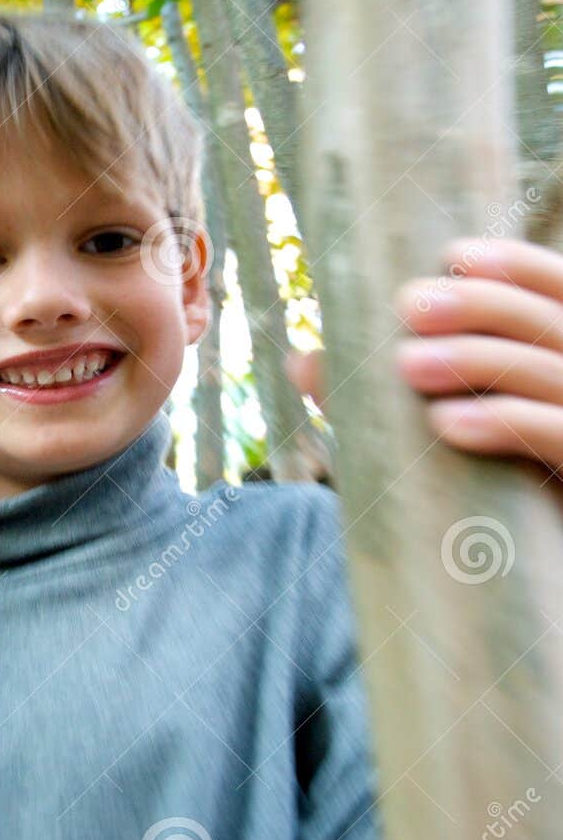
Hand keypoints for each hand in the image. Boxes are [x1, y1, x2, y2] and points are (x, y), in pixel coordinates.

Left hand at [284, 237, 562, 477]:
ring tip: (408, 364)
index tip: (450, 258)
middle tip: (407, 307)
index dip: (514, 267)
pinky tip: (448, 423)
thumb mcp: (440, 427)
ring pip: (554, 376)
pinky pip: (559, 439)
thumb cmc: (484, 487)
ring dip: (478, 361)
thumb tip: (302, 363)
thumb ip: (382, 396)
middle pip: (552, 325)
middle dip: (480, 307)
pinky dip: (505, 424)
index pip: (558, 289)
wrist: (527, 581)